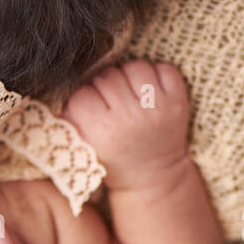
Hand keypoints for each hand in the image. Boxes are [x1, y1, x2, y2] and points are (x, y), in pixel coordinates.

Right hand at [62, 60, 190, 188]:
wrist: (152, 177)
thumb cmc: (114, 160)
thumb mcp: (84, 148)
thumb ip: (72, 120)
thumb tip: (66, 85)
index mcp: (102, 131)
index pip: (82, 93)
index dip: (84, 98)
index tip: (91, 109)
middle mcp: (129, 118)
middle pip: (107, 76)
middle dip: (105, 85)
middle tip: (110, 102)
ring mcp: (156, 108)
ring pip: (134, 66)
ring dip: (129, 76)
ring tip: (129, 93)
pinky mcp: (177, 102)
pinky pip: (164, 68)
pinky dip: (157, 74)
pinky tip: (149, 91)